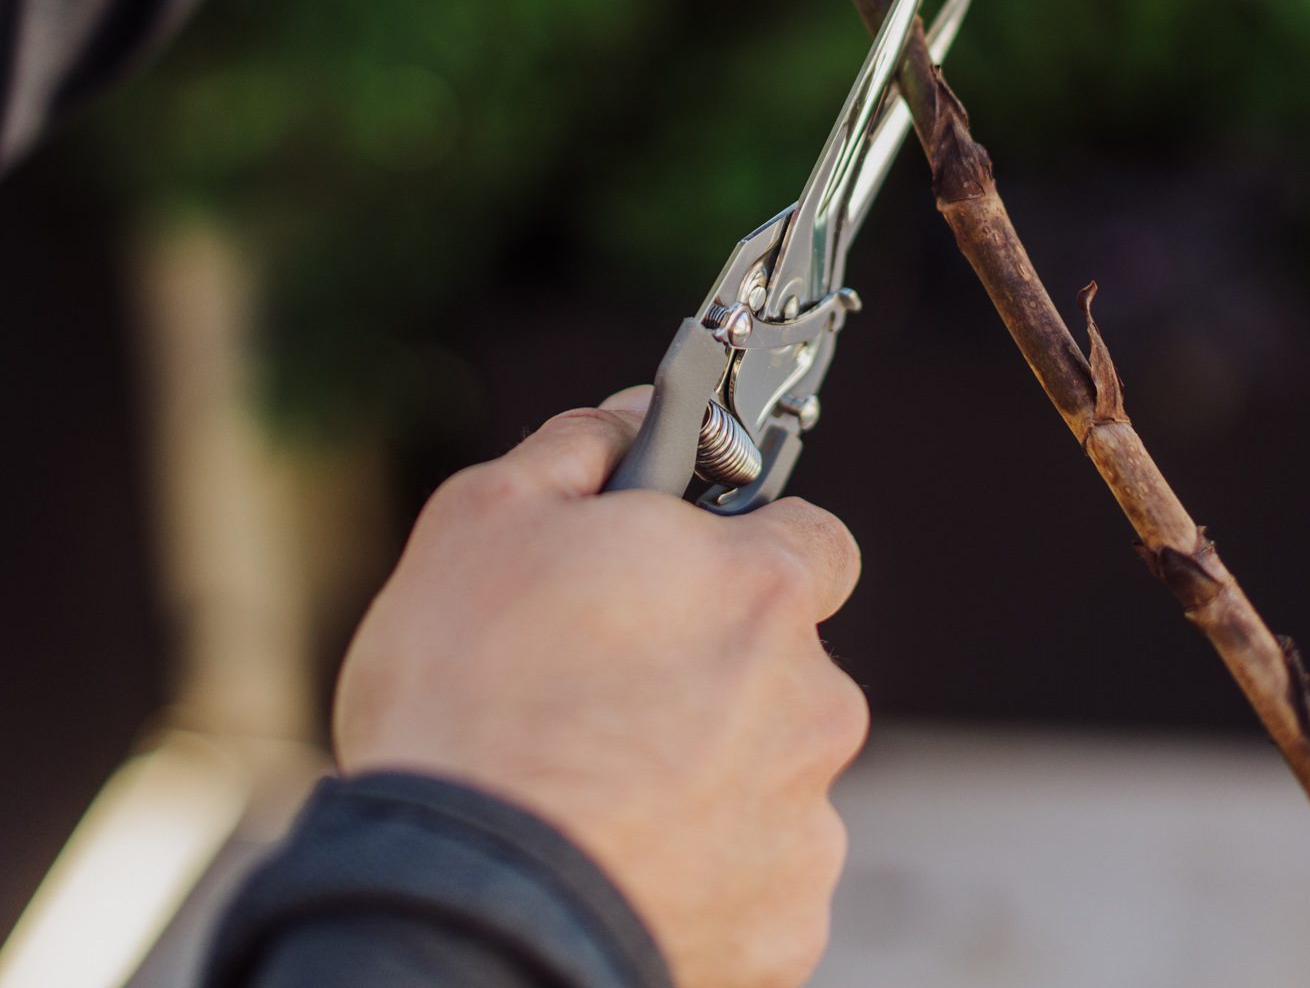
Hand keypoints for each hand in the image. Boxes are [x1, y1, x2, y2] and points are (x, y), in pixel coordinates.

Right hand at [334, 394, 868, 987]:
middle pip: (784, 662)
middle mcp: (810, 699)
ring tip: (596, 784)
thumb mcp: (484, 517)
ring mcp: (804, 822)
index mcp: (758, 587)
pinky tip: (618, 855)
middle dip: (714, 664)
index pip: (813, 538)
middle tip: (608, 685)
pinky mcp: (786, 926)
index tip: (690, 571)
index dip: (749, 547)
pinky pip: (756, 873)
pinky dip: (703, 864)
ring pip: (769, 769)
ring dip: (708, 768)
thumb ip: (580, 446)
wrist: (462, 909)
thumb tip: (629, 418)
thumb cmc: (465, 705)